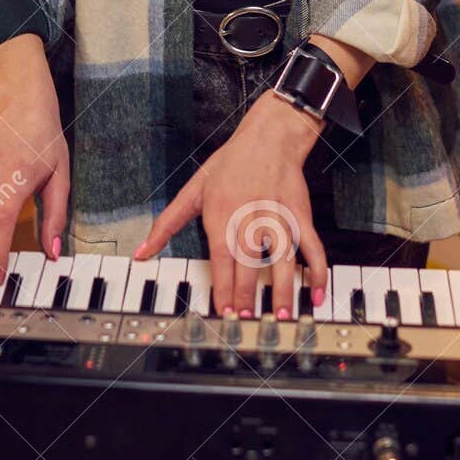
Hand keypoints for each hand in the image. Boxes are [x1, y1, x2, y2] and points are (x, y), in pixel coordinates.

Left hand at [132, 91, 328, 316]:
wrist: (268, 137)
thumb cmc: (229, 164)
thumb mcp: (192, 190)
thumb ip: (166, 224)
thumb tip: (142, 252)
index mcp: (222, 214)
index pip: (222, 258)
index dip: (223, 287)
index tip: (223, 312)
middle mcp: (251, 217)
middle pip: (250, 262)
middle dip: (248, 295)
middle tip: (247, 322)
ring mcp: (278, 217)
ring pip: (283, 258)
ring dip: (284, 289)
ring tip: (281, 316)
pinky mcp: (300, 216)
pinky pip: (312, 247)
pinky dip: (317, 271)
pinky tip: (317, 293)